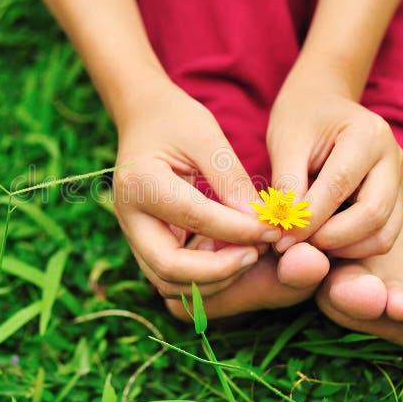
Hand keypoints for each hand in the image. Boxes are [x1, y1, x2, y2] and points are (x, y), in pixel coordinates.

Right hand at [112, 79, 280, 297]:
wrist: (143, 119)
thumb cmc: (175, 120)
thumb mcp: (206, 136)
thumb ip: (231, 180)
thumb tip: (260, 223)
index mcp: (140, 182)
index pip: (193, 218)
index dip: (238, 229)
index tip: (273, 229)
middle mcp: (128, 216)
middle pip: (169, 269)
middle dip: (219, 271)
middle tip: (257, 253)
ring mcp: (133, 234)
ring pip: (169, 282)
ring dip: (213, 280)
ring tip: (248, 253)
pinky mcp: (145, 244)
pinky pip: (172, 275)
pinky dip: (204, 275)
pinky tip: (231, 252)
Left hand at [266, 67, 402, 258]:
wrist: (320, 106)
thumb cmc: (300, 120)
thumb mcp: (285, 143)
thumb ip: (287, 185)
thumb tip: (286, 230)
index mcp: (369, 134)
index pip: (340, 185)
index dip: (309, 218)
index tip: (281, 236)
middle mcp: (393, 158)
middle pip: (373, 214)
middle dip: (330, 238)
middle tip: (294, 245)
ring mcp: (399, 181)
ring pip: (383, 234)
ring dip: (343, 248)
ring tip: (306, 244)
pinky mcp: (395, 201)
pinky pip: (382, 236)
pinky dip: (353, 248)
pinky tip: (322, 240)